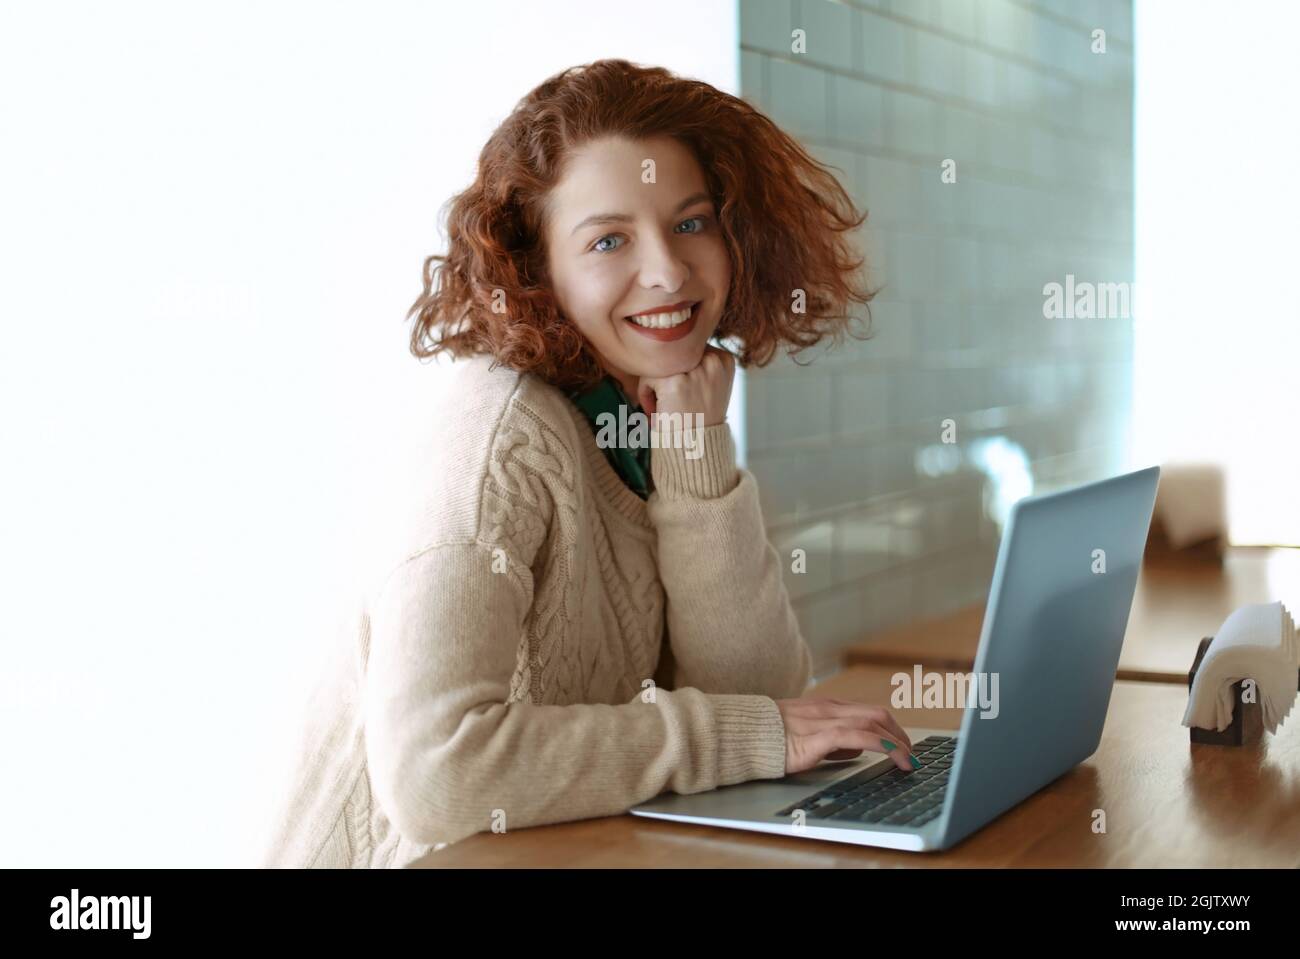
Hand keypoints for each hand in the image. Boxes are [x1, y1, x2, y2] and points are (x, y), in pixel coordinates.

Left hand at [636, 345, 734, 426]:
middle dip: (666, 374)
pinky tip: (657, 411)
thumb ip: (699, 364)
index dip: (680, 370)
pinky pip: (648, 376)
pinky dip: (646, 393)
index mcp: (724, 359)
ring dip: (655, 383)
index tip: (681, 393)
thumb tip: (669, 345)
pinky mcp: (674, 381)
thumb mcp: (711, 386)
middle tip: (668, 401)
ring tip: (662, 406)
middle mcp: (713, 361)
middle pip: (674, 352)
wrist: (697, 449)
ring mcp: (694, 369)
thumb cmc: (699, 420)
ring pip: (660, 362)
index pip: (690, 348)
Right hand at [774, 697, 916, 773]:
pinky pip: (856, 737)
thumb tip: (855, 751)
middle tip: (912, 755)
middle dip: (900, 735)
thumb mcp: (806, 735)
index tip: (904, 746)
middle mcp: (828, 709)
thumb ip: (831, 740)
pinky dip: (879, 744)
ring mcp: (823, 720)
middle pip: (877, 715)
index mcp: (827, 707)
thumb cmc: (768, 737)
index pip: (869, 712)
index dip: (892, 728)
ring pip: (872, 723)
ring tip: (907, 761)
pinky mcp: (816, 736)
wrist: (741, 734)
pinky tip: (890, 756)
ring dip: (896, 743)